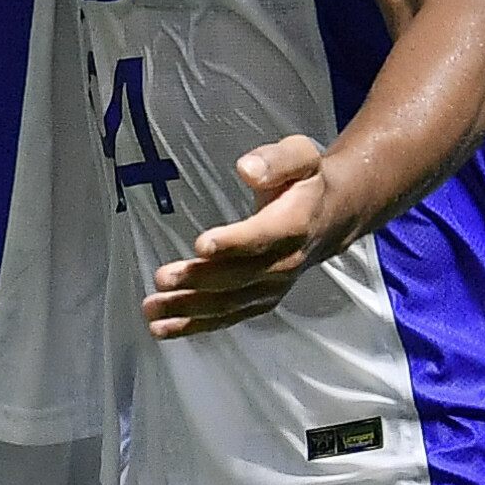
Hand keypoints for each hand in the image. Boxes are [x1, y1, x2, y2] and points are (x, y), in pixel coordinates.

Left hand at [149, 136, 344, 337]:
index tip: (201, 244)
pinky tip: (163, 327)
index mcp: (294, 224)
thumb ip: (276, 161)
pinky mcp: (259, 300)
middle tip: (163, 278)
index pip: (262, 238)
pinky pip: (227, 317)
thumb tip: (247, 168)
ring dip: (189, 308)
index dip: (233, 243)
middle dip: (200, 280)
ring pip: (229, 303)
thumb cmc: (307, 184)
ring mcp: (272, 286)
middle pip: (239, 276)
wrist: (332, 217)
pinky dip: (195, 325)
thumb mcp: (300, 156)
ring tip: (153, 308)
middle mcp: (285, 262)